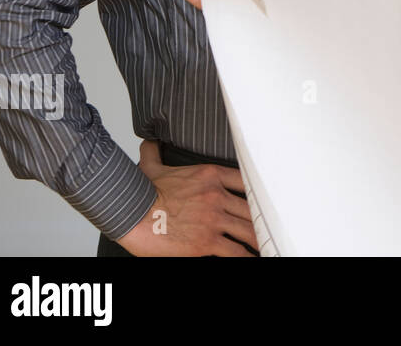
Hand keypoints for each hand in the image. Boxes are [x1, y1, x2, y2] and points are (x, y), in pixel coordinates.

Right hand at [117, 139, 256, 255]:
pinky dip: (246, 256)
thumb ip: (155, 153)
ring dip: (258, 239)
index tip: (263, 199)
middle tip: (270, 226)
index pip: (245, 180)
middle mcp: (216, 196)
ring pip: (247, 230)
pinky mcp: (205, 242)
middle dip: (260, 219)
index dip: (257, 192)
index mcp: (209, 176)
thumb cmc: (140, 194)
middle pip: (250, 208)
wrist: (130, 213)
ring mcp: (213, 220)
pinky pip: (235, 251)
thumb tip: (149, 142)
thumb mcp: (152, 166)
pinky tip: (252, 258)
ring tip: (266, 245)